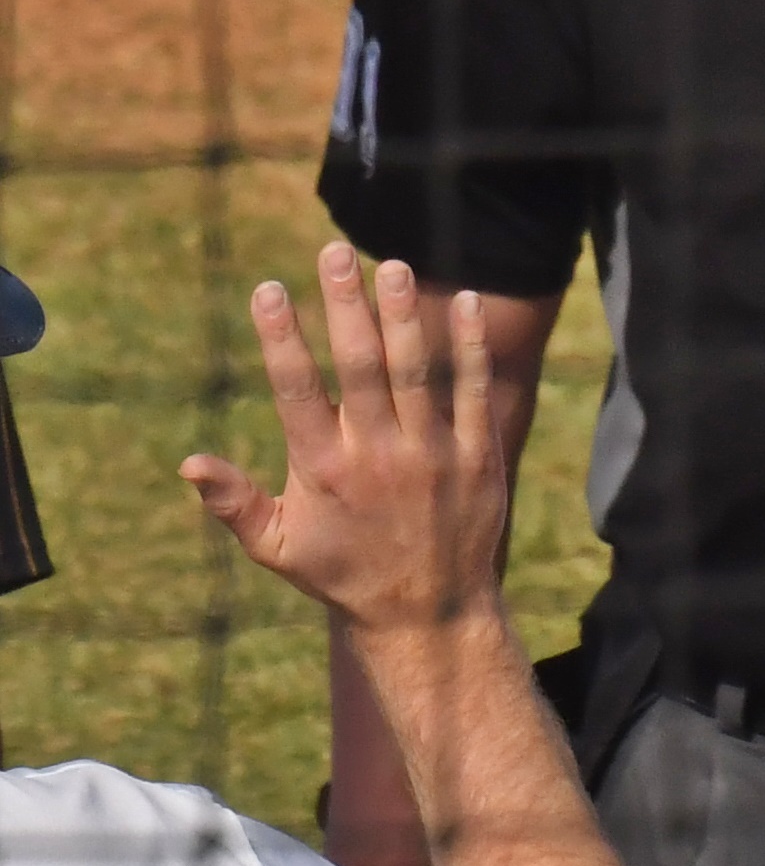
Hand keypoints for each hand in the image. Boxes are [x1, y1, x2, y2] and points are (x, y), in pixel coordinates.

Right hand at [183, 244, 510, 637]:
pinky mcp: (477, 458)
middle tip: (336, 252)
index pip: (296, 389)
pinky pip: (474, 393)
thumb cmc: (344, 574)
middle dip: (346, 306)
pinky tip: (463, 304)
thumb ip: (234, 503)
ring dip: (404, 315)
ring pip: (417, 371)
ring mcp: (432, 454)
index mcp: (323, 469)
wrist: (431, 612)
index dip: (281, 337)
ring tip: (393, 266)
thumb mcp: (279, 548)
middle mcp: (377, 454)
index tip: (269, 289)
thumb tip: (187, 463)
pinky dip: (469, 348)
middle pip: (360, 365)